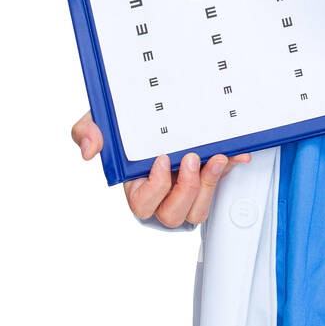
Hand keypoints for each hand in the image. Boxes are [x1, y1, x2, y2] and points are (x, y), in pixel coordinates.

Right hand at [70, 111, 250, 226]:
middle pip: (174, 214)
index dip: (156, 188)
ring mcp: (186, 190)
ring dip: (210, 185)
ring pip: (199, 210)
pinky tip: (237, 154)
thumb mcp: (102, 122)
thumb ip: (87, 132)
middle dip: (186, 189)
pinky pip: (222, 185)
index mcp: (137, 186)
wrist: (158, 111)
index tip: (162, 161)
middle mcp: (162, 194)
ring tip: (216, 159)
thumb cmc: (127, 126)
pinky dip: (231, 169)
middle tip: (192, 158)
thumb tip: (89, 149)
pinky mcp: (207, 179)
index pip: (143, 205)